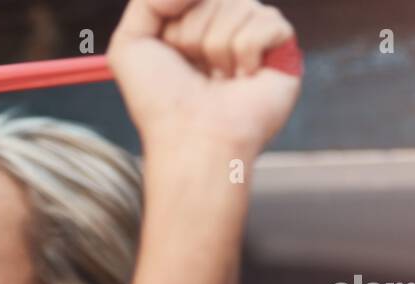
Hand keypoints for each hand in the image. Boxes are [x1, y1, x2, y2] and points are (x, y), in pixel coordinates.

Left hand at [106, 0, 299, 156]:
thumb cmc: (159, 101)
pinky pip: (266, 21)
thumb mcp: (130, 43)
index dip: (178, 16)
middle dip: (193, 33)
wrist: (189, 138)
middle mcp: (227, 28)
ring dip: (216, 47)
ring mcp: (257, 38)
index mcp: (193, 25)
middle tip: (195, 71)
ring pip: (239, 6)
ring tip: (218, 80)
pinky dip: (245, 53)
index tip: (170, 48)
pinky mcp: (284, 51)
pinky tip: (242, 80)